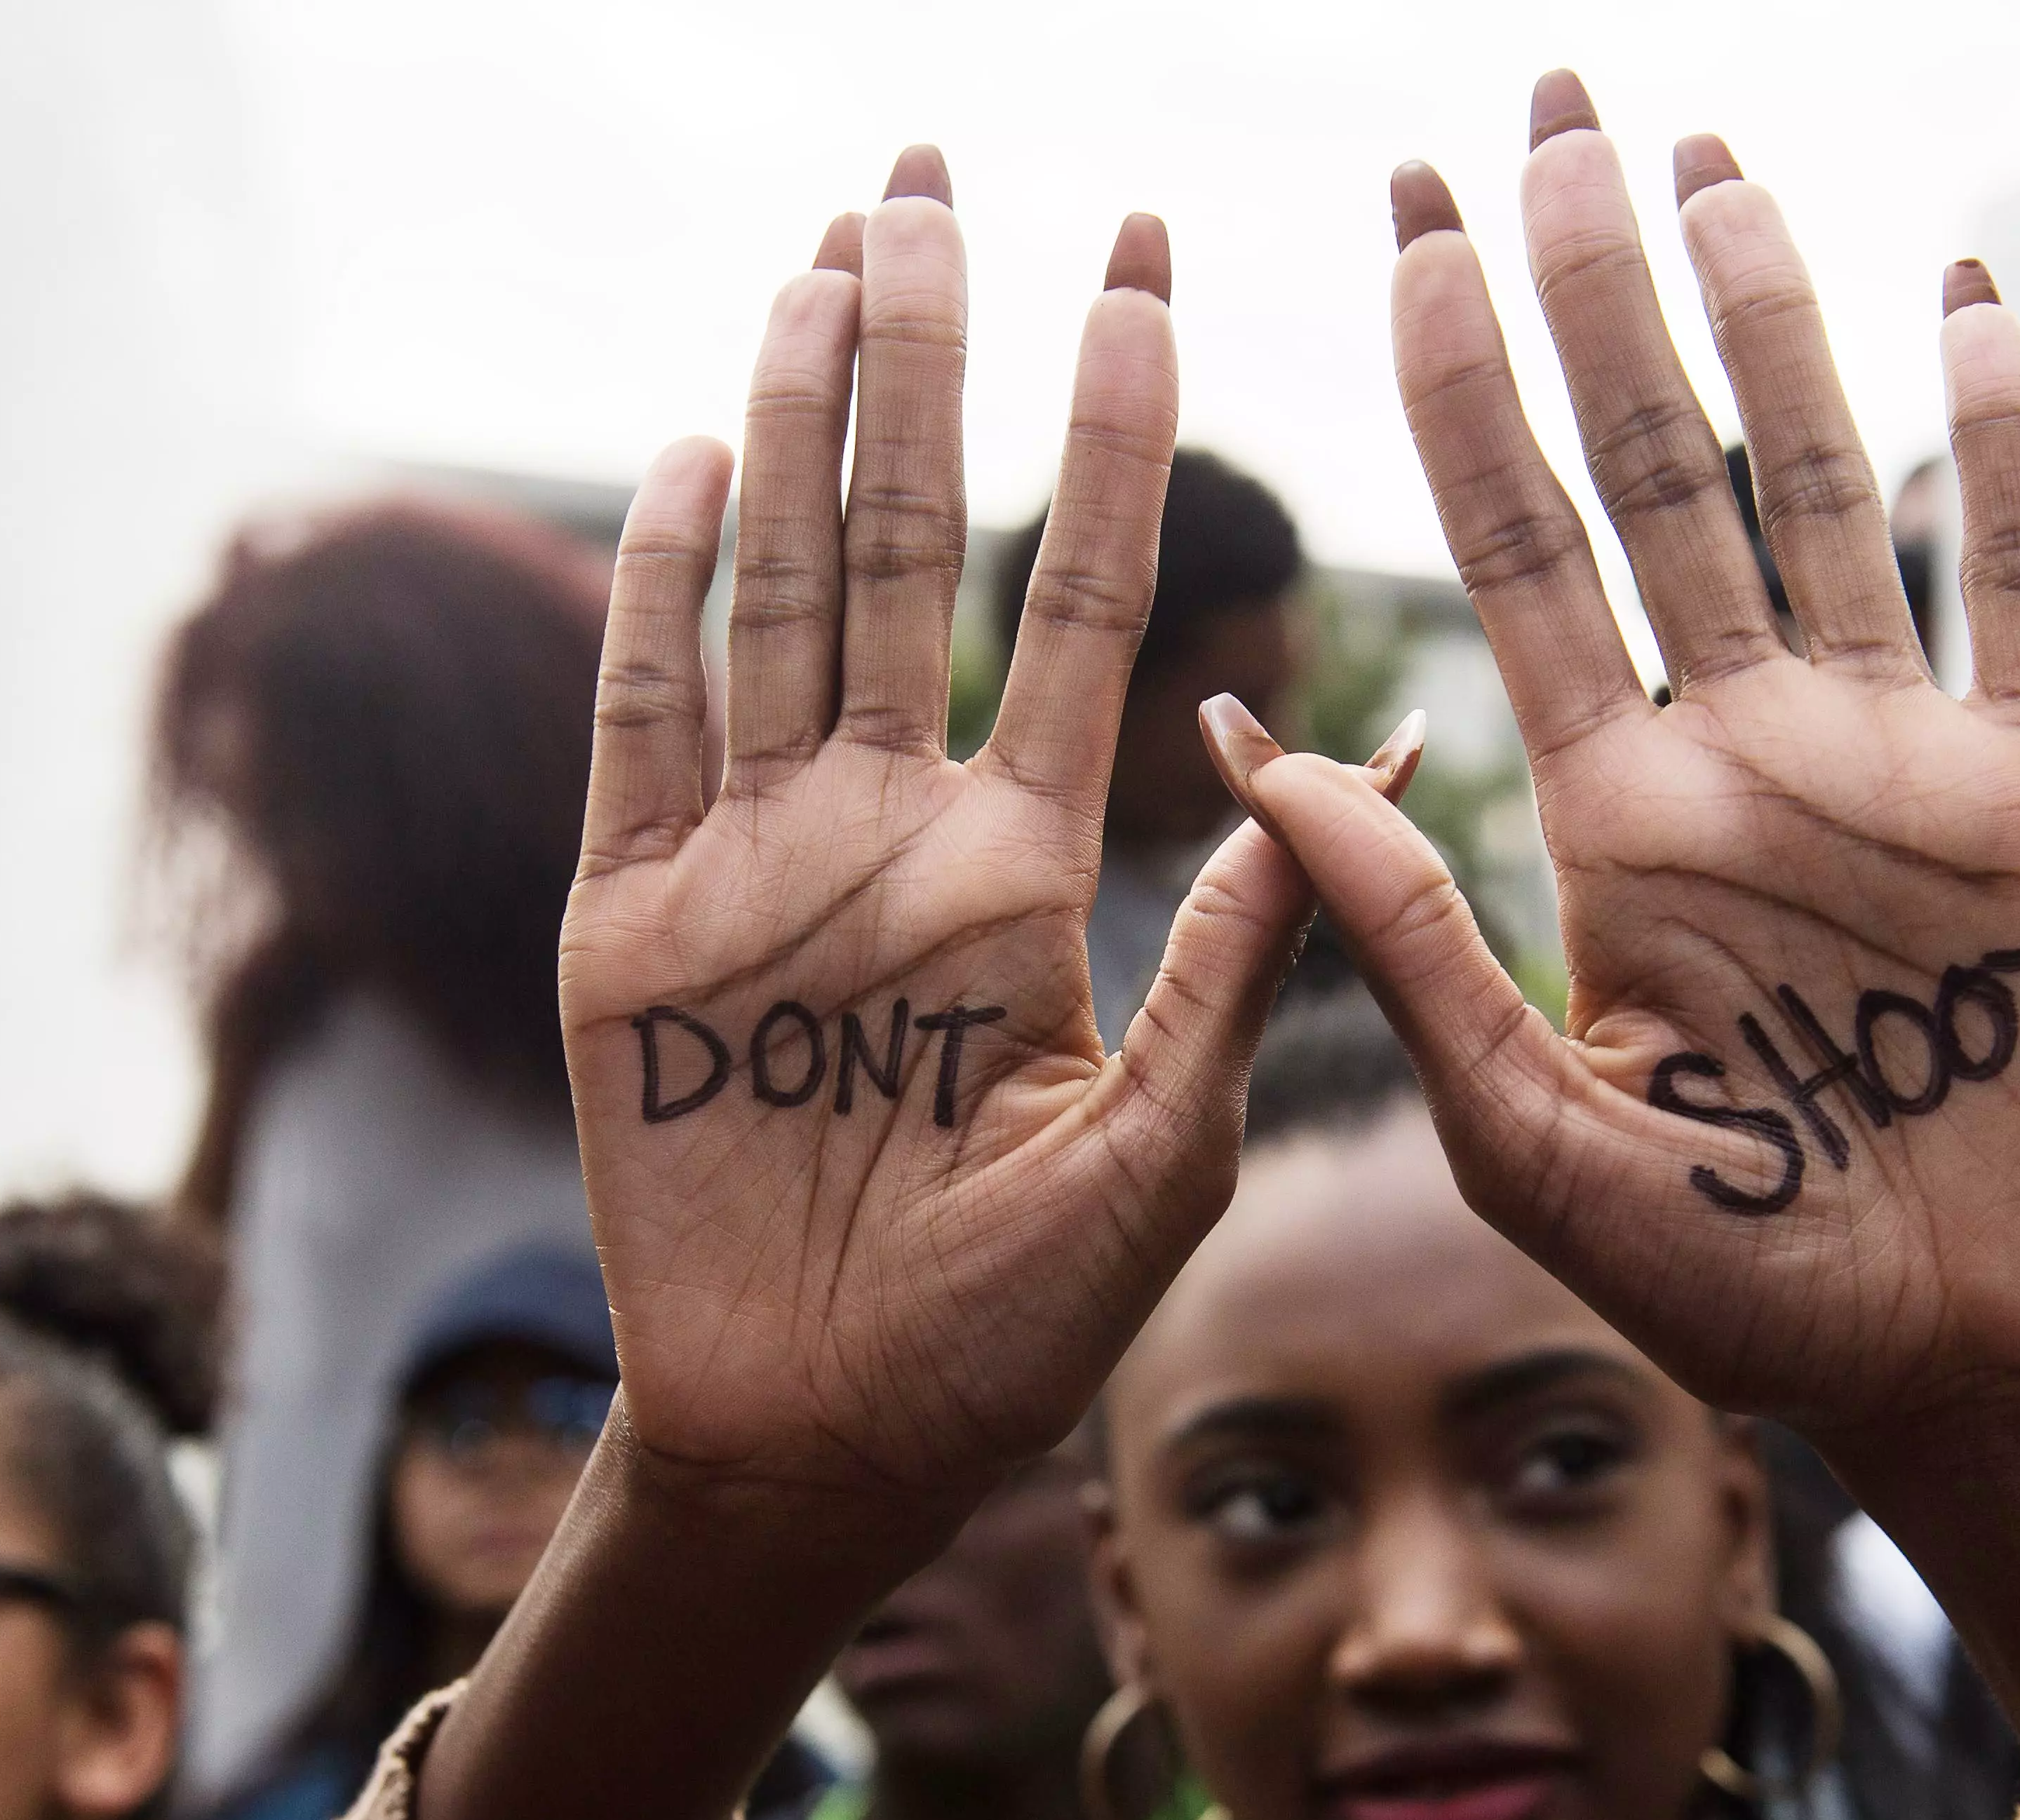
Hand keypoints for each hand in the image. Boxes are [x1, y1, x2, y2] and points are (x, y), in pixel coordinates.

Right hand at [563, 165, 1369, 1536]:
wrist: (827, 1438)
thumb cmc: (1010, 1328)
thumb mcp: (1164, 1143)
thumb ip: (1254, 951)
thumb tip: (1391, 758)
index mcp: (1025, 867)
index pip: (1077, 600)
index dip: (1111, 434)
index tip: (1149, 268)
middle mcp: (891, 832)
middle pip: (908, 548)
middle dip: (926, 363)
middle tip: (937, 180)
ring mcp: (753, 865)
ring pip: (777, 596)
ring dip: (800, 427)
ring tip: (830, 260)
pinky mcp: (628, 927)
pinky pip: (645, 727)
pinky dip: (662, 597)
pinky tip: (701, 456)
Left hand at [1208, 85, 2019, 1441]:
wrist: (1950, 1368)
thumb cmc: (1735, 1294)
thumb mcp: (1527, 1129)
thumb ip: (1397, 938)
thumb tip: (1244, 739)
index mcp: (1609, 818)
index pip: (1516, 550)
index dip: (1459, 384)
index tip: (1407, 221)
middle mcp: (1742, 752)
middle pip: (1655, 471)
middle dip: (1595, 289)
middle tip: (1539, 106)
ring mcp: (1898, 758)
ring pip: (1826, 484)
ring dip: (1772, 317)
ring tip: (1713, 156)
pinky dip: (2013, 440)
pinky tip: (1970, 292)